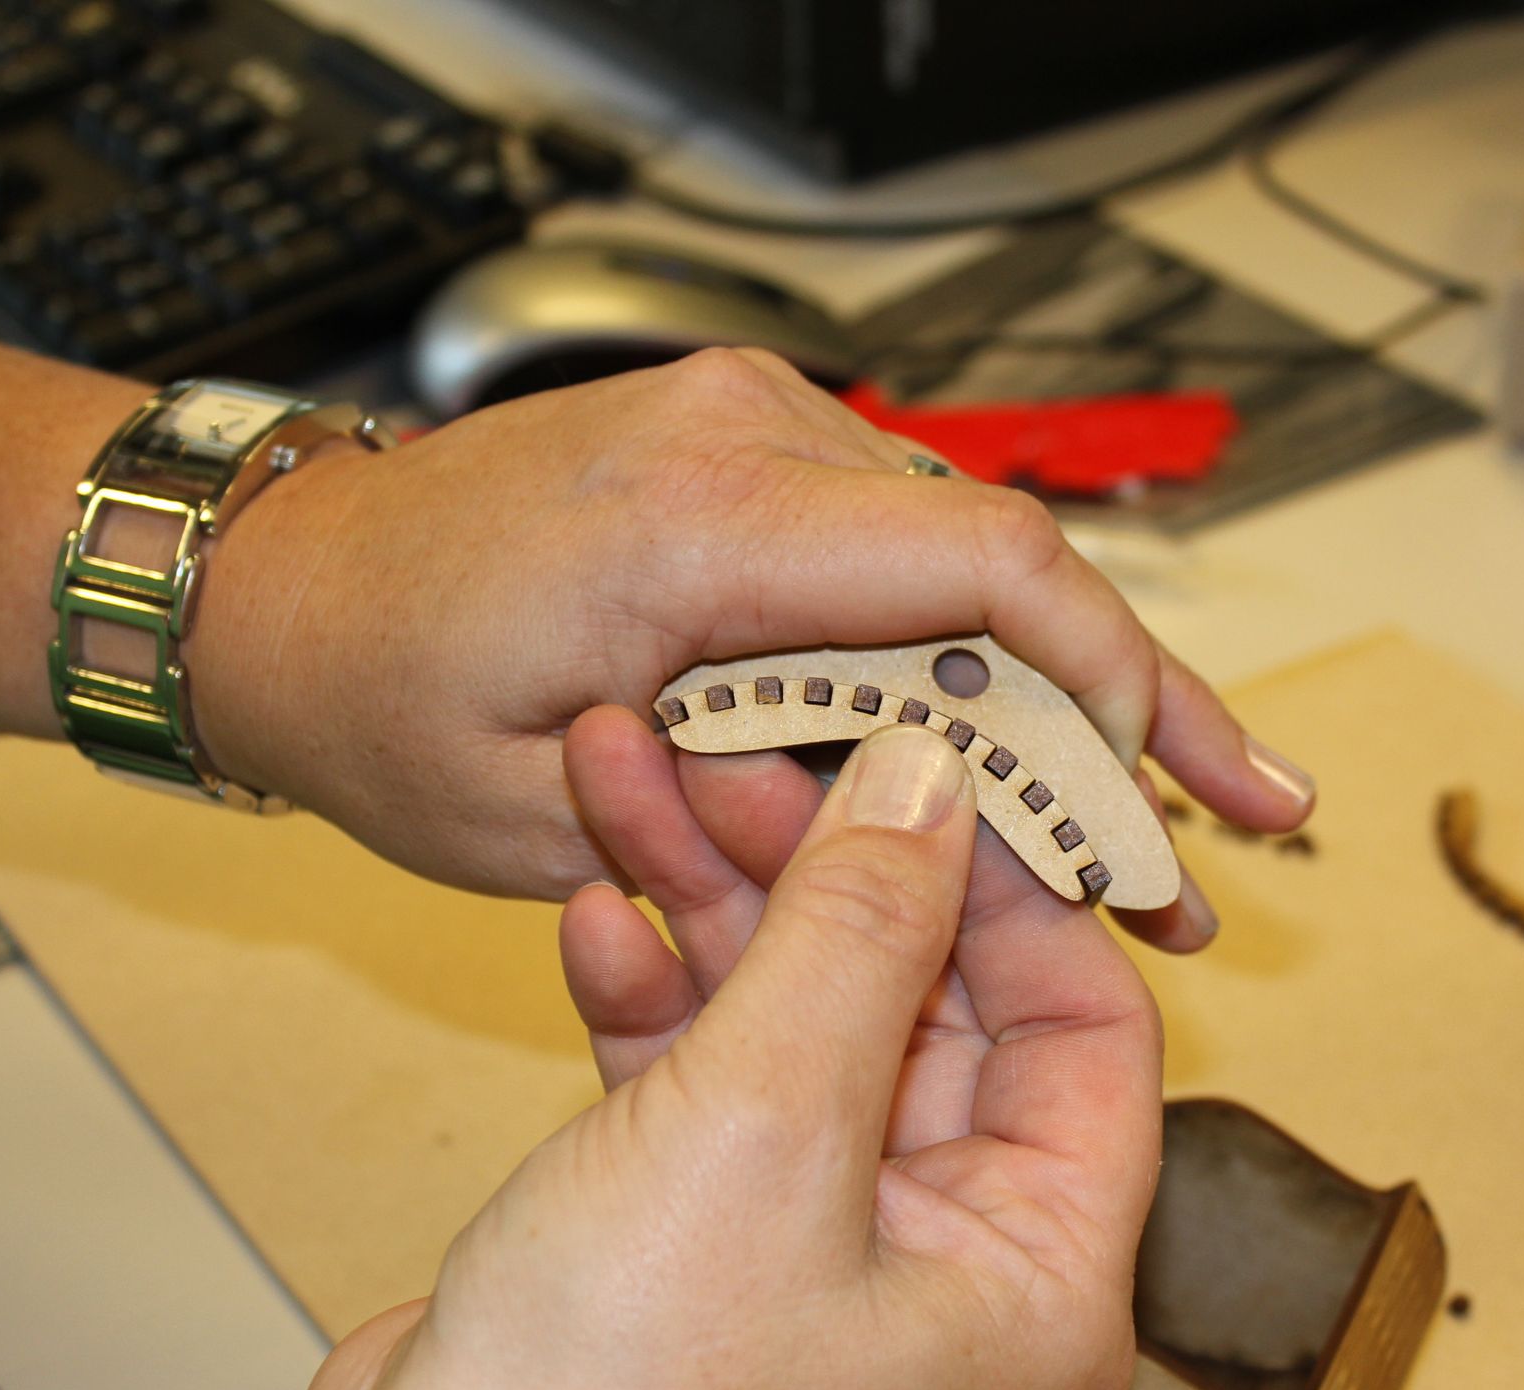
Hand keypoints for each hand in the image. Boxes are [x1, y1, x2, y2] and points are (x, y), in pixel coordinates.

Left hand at [184, 348, 1314, 946]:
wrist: (281, 590)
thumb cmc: (379, 697)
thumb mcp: (563, 818)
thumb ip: (758, 810)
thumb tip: (948, 816)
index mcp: (703, 520)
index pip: (989, 571)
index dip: (1116, 688)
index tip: (1185, 801)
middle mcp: (749, 438)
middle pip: (1014, 563)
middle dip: (1136, 708)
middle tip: (1242, 826)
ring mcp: (754, 429)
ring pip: (974, 561)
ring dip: (1067, 690)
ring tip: (1159, 815)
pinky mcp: (750, 457)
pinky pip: (903, 551)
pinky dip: (979, 650)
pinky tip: (1040, 744)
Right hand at [238, 714, 1162, 1389]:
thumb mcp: (763, 1128)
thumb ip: (859, 933)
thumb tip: (935, 779)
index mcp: (1037, 1278)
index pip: (1086, 1026)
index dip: (1011, 879)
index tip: (929, 757)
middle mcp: (947, 1271)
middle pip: (932, 1006)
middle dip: (830, 866)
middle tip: (746, 745)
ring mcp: (817, 1258)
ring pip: (804, 1026)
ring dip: (722, 902)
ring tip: (633, 771)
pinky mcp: (696, 1248)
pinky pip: (708, 1086)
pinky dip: (656, 998)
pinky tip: (592, 912)